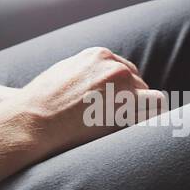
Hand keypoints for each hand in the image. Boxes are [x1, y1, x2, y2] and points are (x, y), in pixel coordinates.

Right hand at [11, 47, 165, 157]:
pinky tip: (145, 133)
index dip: (125, 91)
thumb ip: (85, 74)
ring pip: (153, 98)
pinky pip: (156, 110)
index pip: (126, 71)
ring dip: (145, 114)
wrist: (33, 120)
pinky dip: (153, 121)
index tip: (121, 107)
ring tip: (134, 131)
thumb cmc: (41, 104)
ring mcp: (123, 84)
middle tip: (124, 124)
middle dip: (135, 103)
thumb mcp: (63, 74)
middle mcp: (113, 66)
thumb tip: (96, 87)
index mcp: (97, 56)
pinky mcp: (128, 104)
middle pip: (140, 84)